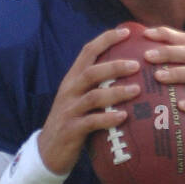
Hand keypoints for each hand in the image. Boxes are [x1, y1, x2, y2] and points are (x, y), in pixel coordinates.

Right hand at [38, 28, 140, 174]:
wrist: (47, 151)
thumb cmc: (72, 122)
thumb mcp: (79, 99)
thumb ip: (96, 85)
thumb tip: (127, 73)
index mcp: (72, 79)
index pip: (87, 52)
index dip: (106, 39)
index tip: (127, 32)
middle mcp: (69, 91)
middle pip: (92, 72)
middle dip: (115, 66)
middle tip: (137, 64)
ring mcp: (69, 110)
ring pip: (94, 96)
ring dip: (116, 92)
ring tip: (137, 90)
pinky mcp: (71, 130)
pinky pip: (91, 122)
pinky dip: (108, 118)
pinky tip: (123, 117)